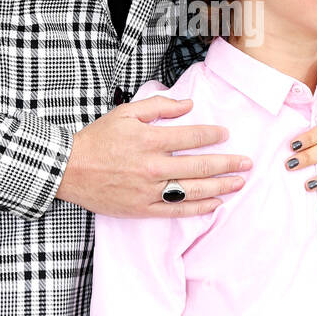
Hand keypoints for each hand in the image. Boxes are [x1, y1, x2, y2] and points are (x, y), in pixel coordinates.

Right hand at [56, 96, 251, 217]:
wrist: (68, 169)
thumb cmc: (98, 139)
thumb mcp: (125, 112)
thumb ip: (159, 106)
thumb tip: (189, 105)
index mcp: (149, 139)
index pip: (192, 137)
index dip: (213, 135)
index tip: (226, 134)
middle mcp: (152, 166)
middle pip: (200, 165)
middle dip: (228, 164)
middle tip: (247, 163)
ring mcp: (149, 190)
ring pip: (193, 190)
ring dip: (220, 186)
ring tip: (239, 183)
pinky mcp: (143, 208)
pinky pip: (177, 211)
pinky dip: (199, 208)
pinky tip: (216, 204)